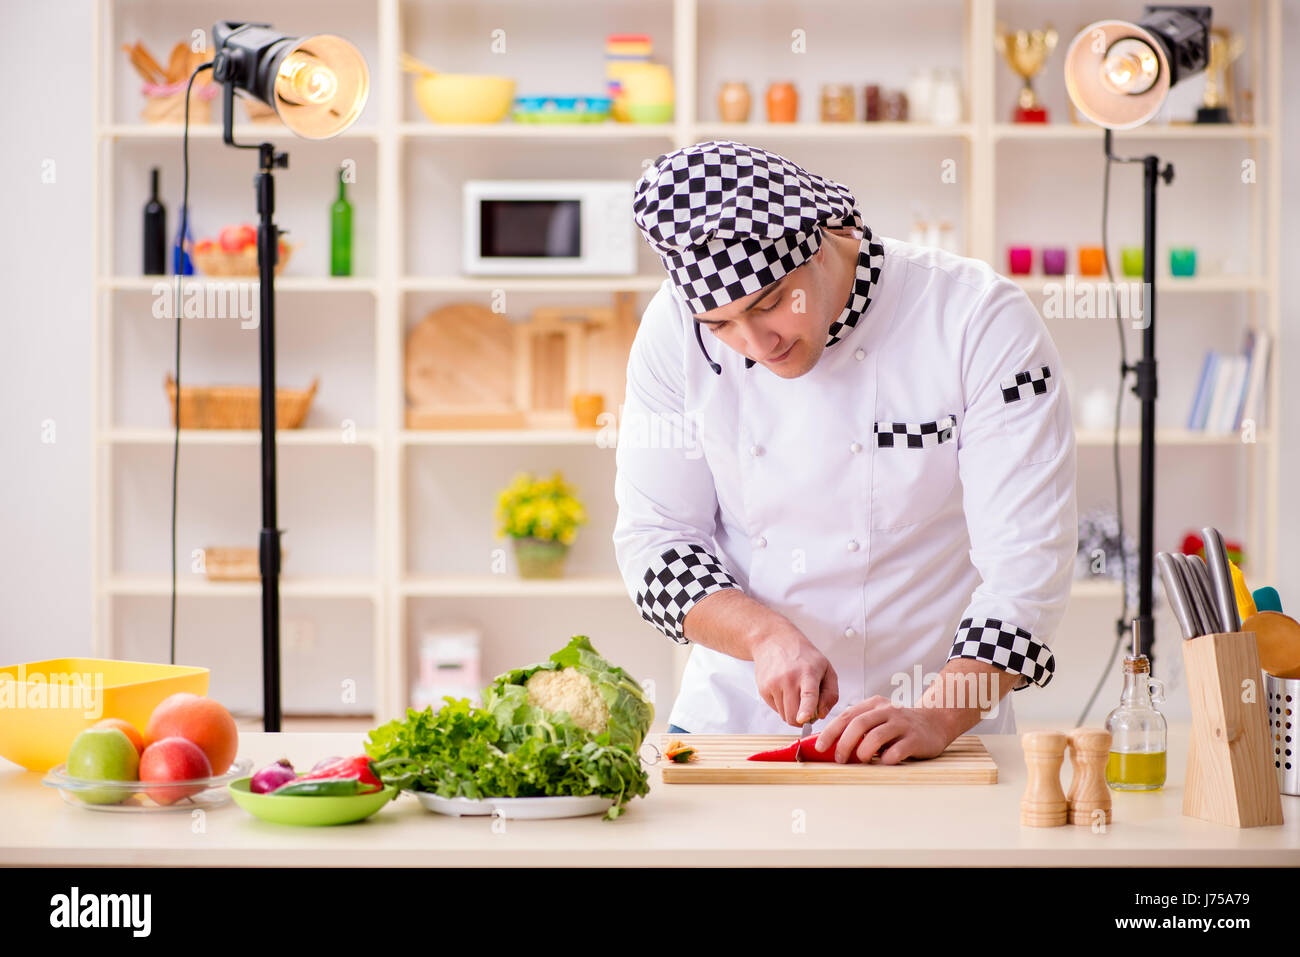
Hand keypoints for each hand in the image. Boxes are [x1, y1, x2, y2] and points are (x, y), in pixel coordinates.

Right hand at [751, 625, 838, 726]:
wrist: (773, 641)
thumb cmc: (803, 656)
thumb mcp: (826, 669)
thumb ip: (831, 694)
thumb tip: (821, 714)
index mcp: (807, 673)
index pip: (808, 694)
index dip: (807, 709)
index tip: (804, 719)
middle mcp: (789, 678)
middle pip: (794, 715)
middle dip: (803, 720)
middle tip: (809, 710)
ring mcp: (773, 684)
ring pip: (785, 716)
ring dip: (793, 712)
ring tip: (796, 694)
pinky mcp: (763, 689)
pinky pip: (776, 710)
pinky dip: (783, 706)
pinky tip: (785, 691)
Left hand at [814, 696, 955, 763]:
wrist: (935, 723)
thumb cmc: (898, 726)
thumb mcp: (878, 720)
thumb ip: (858, 728)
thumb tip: (830, 746)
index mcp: (874, 705)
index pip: (846, 715)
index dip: (830, 732)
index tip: (819, 747)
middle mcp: (887, 711)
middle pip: (859, 724)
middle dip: (844, 743)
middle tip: (839, 759)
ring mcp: (902, 724)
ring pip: (876, 736)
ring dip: (863, 751)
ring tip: (860, 760)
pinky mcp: (916, 739)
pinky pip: (898, 750)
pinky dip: (886, 759)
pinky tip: (883, 763)